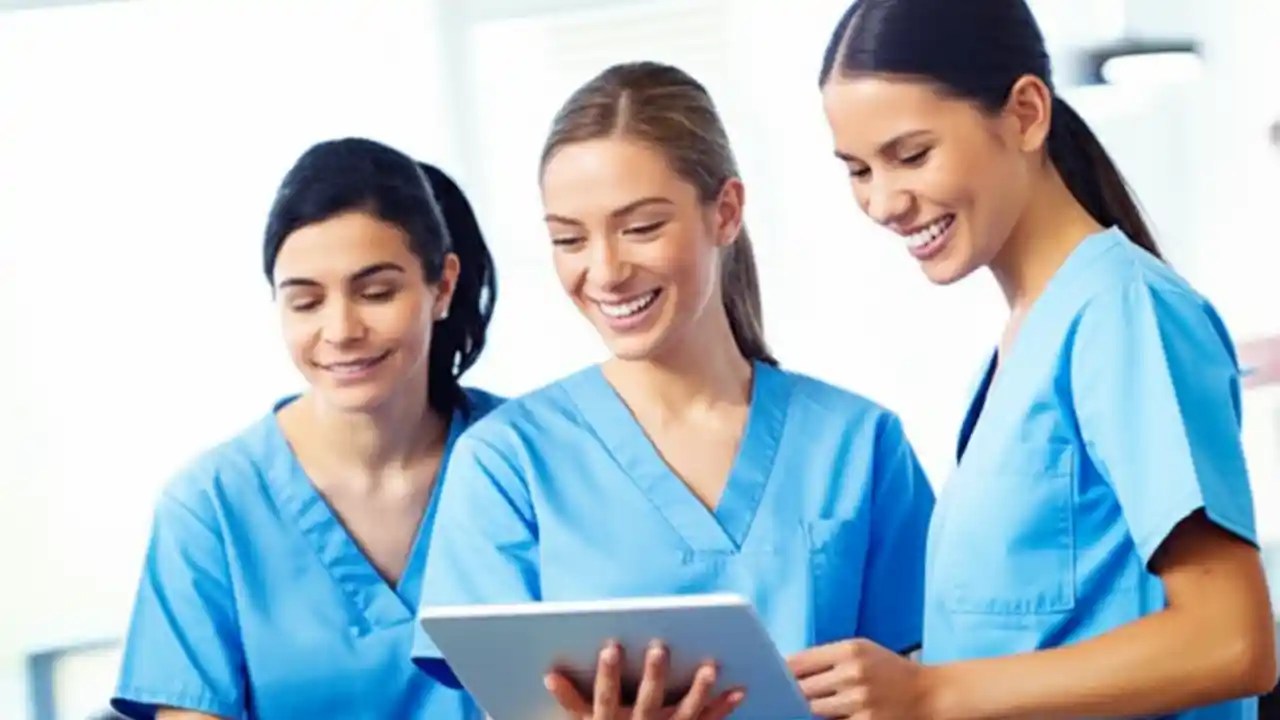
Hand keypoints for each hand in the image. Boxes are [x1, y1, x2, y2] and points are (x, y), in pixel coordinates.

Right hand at [544, 640, 745, 719]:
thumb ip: (570, 701)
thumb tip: (549, 674)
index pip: (606, 698)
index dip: (608, 675)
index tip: (610, 648)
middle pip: (648, 703)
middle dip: (654, 676)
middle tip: (660, 648)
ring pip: (686, 715)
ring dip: (698, 691)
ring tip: (710, 667)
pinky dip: (724, 708)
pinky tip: (741, 689)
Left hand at [788, 639, 933, 719]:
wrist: (931, 695)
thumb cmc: (891, 670)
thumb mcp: (862, 651)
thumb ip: (827, 657)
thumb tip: (786, 668)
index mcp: (849, 650)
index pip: (798, 662)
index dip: (779, 672)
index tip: (770, 677)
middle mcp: (853, 674)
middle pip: (801, 688)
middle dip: (790, 694)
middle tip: (779, 697)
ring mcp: (859, 702)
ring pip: (812, 711)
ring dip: (805, 712)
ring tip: (801, 708)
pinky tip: (823, 717)